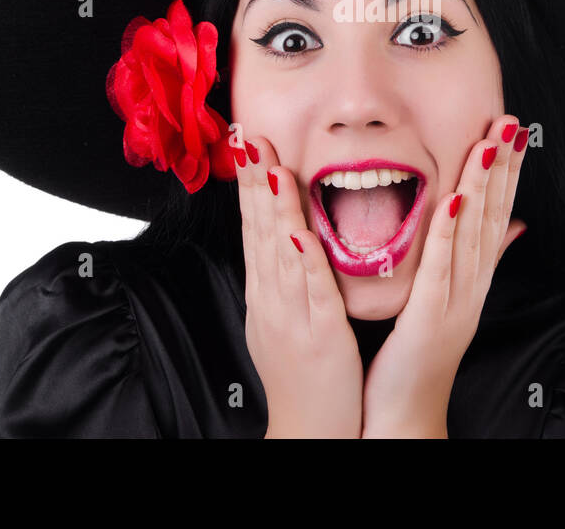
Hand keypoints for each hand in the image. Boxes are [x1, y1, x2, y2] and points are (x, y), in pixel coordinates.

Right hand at [235, 133, 363, 437]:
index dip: (247, 184)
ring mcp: (291, 315)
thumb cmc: (304, 374)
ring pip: (281, 252)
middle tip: (247, 135)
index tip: (244, 144)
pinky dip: (304, 261)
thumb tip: (284, 238)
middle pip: (259, 230)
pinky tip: (299, 234)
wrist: (307, 429)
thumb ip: (286, 277)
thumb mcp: (285, 318)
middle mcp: (271, 298)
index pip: (254, 227)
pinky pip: (313, 292)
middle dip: (253, 180)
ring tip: (269, 165)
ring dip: (275, 207)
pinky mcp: (319, 335)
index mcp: (266, 292)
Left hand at [361, 114, 528, 437]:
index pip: (496, 212)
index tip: (514, 130)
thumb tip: (515, 226)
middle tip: (510, 120)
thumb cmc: (420, 356)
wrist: (407, 412)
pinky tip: (453, 198)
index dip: (508, 170)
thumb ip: (480, 259)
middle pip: (492, 215)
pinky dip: (448, 231)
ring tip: (489, 143)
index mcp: (473, 278)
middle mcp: (471, 285)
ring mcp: (455, 299)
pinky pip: (441, 266)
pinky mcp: (429, 315)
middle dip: (503, 165)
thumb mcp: (452, 298)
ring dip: (482, 185)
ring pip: (472, 232)